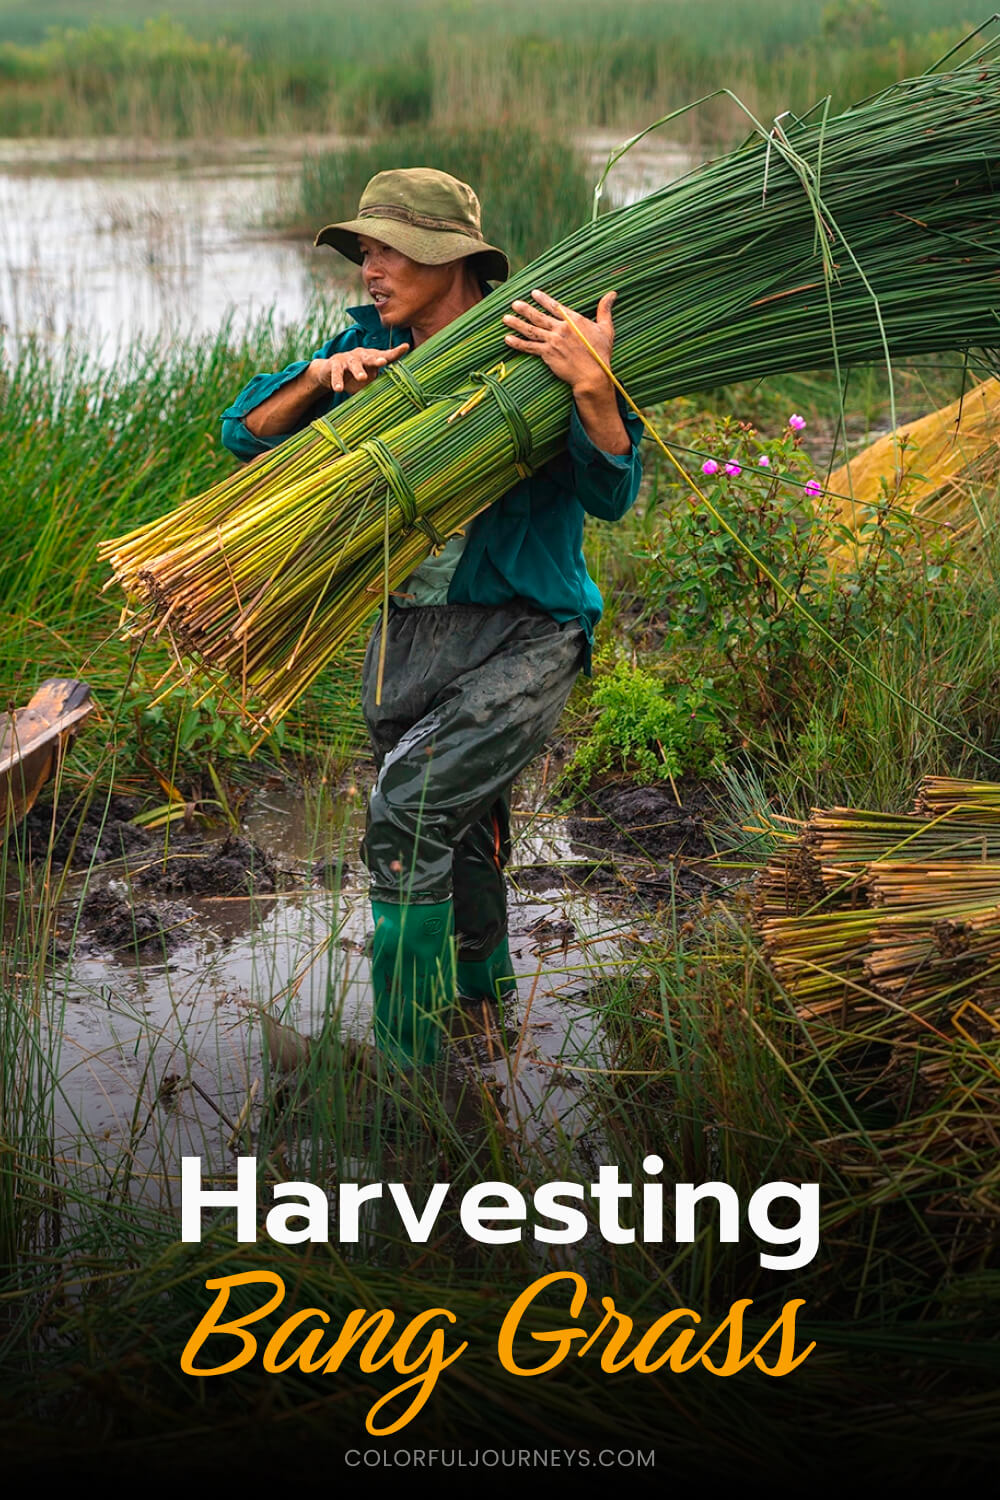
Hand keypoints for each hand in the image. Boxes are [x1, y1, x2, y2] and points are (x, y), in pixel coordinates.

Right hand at [309, 341, 409, 395]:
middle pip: (370, 357)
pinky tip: (339, 389)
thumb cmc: (353, 377)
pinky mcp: (334, 365)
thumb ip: (379, 384)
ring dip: (358, 370)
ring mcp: (347, 359)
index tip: (406, 347)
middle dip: (376, 359)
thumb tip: (395, 397)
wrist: (329, 372)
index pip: (385, 355)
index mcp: (371, 358)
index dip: (395, 353)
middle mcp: (360, 356)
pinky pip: (336, 373)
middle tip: (382, 362)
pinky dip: (337, 381)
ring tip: (362, 378)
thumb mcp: (368, 380)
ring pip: (353, 364)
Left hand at [502, 288, 616, 395]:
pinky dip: (517, 343)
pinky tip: (507, 339)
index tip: (533, 293)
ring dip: (517, 324)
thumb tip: (612, 294)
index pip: (554, 306)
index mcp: (573, 320)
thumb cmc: (601, 353)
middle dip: (525, 309)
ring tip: (505, 318)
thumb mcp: (606, 329)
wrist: (592, 375)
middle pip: (538, 316)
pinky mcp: (547, 354)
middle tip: (514, 303)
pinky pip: (529, 347)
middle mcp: (560, 328)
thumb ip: (605, 310)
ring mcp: (552, 341)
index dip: (543, 299)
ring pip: (531, 330)